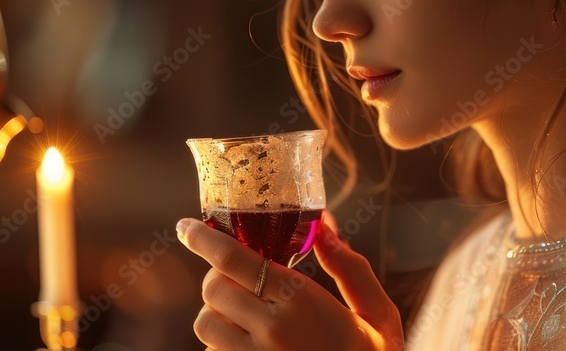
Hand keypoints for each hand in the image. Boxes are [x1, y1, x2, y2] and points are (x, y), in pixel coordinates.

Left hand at [176, 211, 403, 349]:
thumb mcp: (377, 315)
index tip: (187, 226)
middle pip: (213, 288)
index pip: (233, 259)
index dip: (203, 238)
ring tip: (247, 317)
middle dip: (221, 278)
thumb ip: (350, 268)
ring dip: (217, 313)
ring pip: (205, 323)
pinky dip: (222, 345)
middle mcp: (272, 330)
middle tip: (243, 281)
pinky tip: (250, 346)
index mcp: (303, 301)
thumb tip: (323, 226)